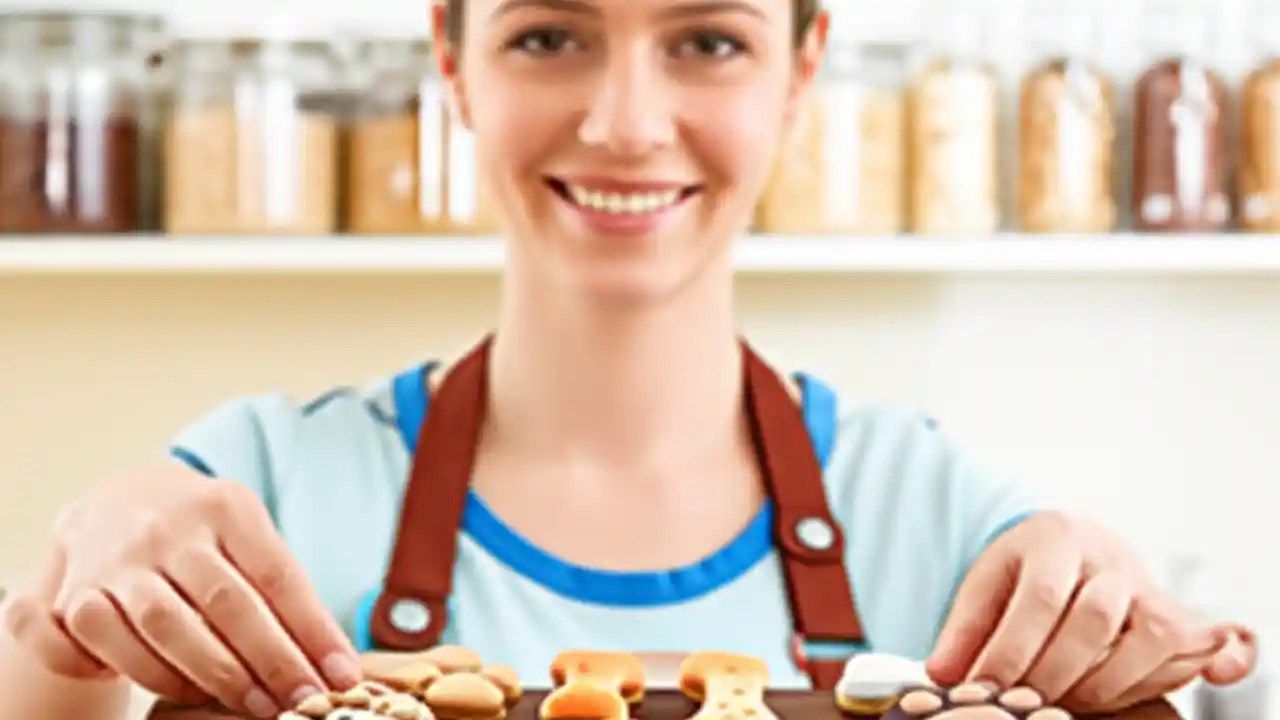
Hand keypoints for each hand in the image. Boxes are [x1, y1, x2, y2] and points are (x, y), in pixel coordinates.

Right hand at [1, 461, 360, 716]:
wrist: (114, 503)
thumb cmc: (204, 534)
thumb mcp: (247, 537)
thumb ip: (284, 590)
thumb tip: (333, 659)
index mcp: (226, 508)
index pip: (278, 575)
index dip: (313, 631)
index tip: (341, 675)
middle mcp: (169, 530)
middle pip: (226, 603)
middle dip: (272, 661)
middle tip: (303, 700)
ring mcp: (119, 562)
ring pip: (167, 628)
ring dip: (215, 676)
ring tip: (256, 705)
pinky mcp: (77, 596)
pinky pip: (108, 647)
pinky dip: (149, 676)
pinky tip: (186, 694)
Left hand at [926, 511, 1256, 712]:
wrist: (1070, 541)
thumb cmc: (1023, 570)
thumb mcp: (985, 583)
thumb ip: (964, 629)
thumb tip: (942, 675)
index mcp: (1055, 537)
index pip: (1042, 596)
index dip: (1015, 647)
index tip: (986, 687)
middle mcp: (1108, 557)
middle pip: (1094, 619)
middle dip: (1056, 671)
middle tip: (1023, 703)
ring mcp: (1147, 584)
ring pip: (1146, 636)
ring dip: (1106, 683)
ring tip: (1064, 704)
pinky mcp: (1175, 613)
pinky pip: (1210, 634)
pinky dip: (1223, 656)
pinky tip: (1215, 676)